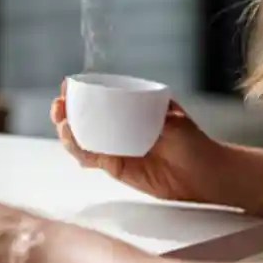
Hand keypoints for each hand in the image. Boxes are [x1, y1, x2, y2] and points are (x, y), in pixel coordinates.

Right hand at [52, 80, 220, 202]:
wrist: (204, 175)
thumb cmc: (194, 142)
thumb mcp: (176, 120)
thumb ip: (157, 115)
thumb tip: (136, 109)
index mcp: (129, 109)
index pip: (97, 98)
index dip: (77, 93)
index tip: (66, 86)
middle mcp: (117, 127)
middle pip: (81, 118)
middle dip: (64, 112)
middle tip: (59, 107)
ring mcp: (115, 148)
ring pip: (82, 139)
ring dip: (68, 132)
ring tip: (64, 126)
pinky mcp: (117, 168)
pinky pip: (93, 159)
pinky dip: (81, 153)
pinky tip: (76, 147)